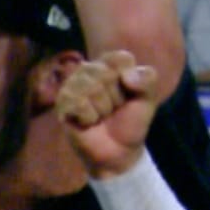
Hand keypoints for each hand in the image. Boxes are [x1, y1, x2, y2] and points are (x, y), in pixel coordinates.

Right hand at [56, 50, 159, 178]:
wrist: (119, 151)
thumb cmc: (131, 122)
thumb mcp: (147, 100)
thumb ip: (147, 80)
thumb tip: (126, 76)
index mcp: (110, 64)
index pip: (121, 58)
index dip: (131, 81)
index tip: (130, 94)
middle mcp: (88, 70)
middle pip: (106, 74)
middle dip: (117, 97)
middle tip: (114, 109)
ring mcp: (72, 85)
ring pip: (92, 88)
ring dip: (104, 109)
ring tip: (102, 115)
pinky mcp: (62, 103)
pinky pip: (79, 104)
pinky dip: (90, 117)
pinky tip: (89, 122)